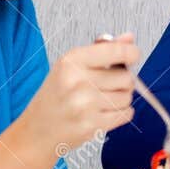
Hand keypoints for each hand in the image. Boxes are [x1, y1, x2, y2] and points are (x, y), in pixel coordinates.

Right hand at [16, 34, 139, 153]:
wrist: (37, 131)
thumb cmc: (56, 96)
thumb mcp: (71, 66)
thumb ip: (102, 50)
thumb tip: (130, 38)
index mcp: (72, 61)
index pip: (117, 51)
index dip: (131, 53)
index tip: (132, 56)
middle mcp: (78, 81)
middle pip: (127, 77)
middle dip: (123, 81)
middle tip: (107, 86)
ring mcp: (85, 105)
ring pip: (128, 97)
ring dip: (121, 99)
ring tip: (101, 101)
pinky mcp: (92, 125)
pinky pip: (126, 114)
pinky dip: (120, 113)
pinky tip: (103, 112)